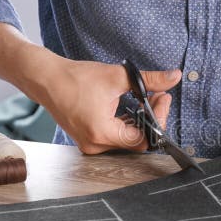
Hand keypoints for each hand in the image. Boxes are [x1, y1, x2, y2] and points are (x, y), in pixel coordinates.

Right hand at [0, 23, 181, 153]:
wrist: (46, 78)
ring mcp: (90, 144)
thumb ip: (150, 79)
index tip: (162, 98)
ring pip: (126, 140)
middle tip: (157, 96)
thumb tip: (174, 77)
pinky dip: (125, 123)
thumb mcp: (118, 76)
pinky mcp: (88, 139)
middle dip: (150, 118)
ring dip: (138, 120)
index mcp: (102, 132)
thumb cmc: (75, 78)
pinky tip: (129, 106)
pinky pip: (114, 137)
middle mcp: (95, 145)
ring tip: (144, 98)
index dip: (158, 118)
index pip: (143, 138)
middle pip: (136, 141)